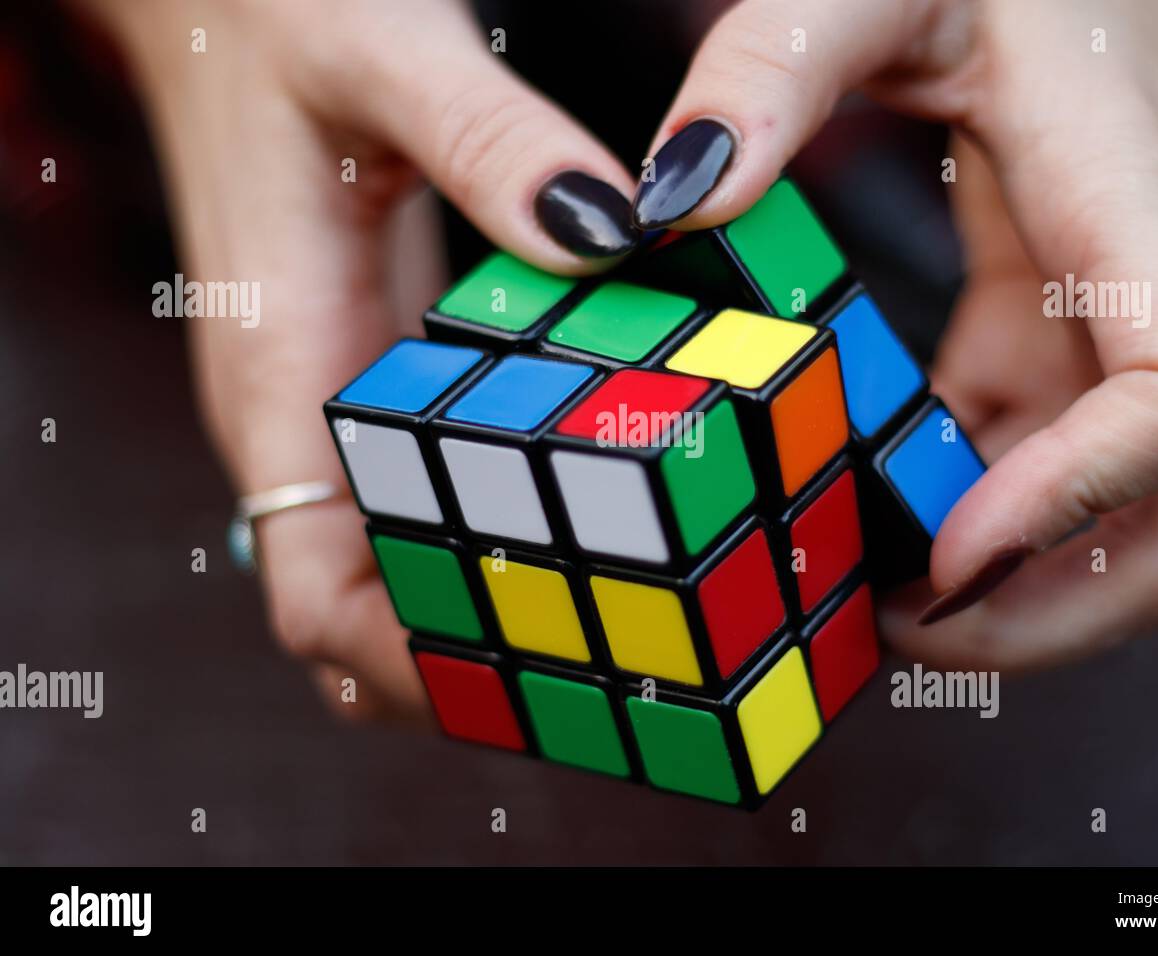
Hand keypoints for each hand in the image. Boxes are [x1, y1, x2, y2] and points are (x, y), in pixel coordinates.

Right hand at [83, 0, 637, 719]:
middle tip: (623, 668)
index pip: (315, 597)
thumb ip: (486, 139)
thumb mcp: (378, 56)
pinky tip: (597, 517)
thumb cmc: (265, 18)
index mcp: (281, 378)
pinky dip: (500, 529)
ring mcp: (342, 405)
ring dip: (494, 608)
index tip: (526, 685)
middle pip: (375, 614)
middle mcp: (306, 419)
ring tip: (631, 621)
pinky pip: (432, 492)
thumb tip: (612, 227)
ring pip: (405, 564)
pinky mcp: (380, 372)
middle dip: (476, 663)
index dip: (408, 669)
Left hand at [636, 0, 1157, 669]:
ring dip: (991, 591)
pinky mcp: (1067, 341)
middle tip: (874, 625)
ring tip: (846, 598)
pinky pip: (1039, 471)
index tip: (946, 553)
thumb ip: (774, 67)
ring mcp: (1119, 333)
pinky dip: (964, 525)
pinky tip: (864, 523)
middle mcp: (1156, 298)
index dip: (1081, 501)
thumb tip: (668, 199)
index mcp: (1135, 213)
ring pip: (1111, 530)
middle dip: (1033, 609)